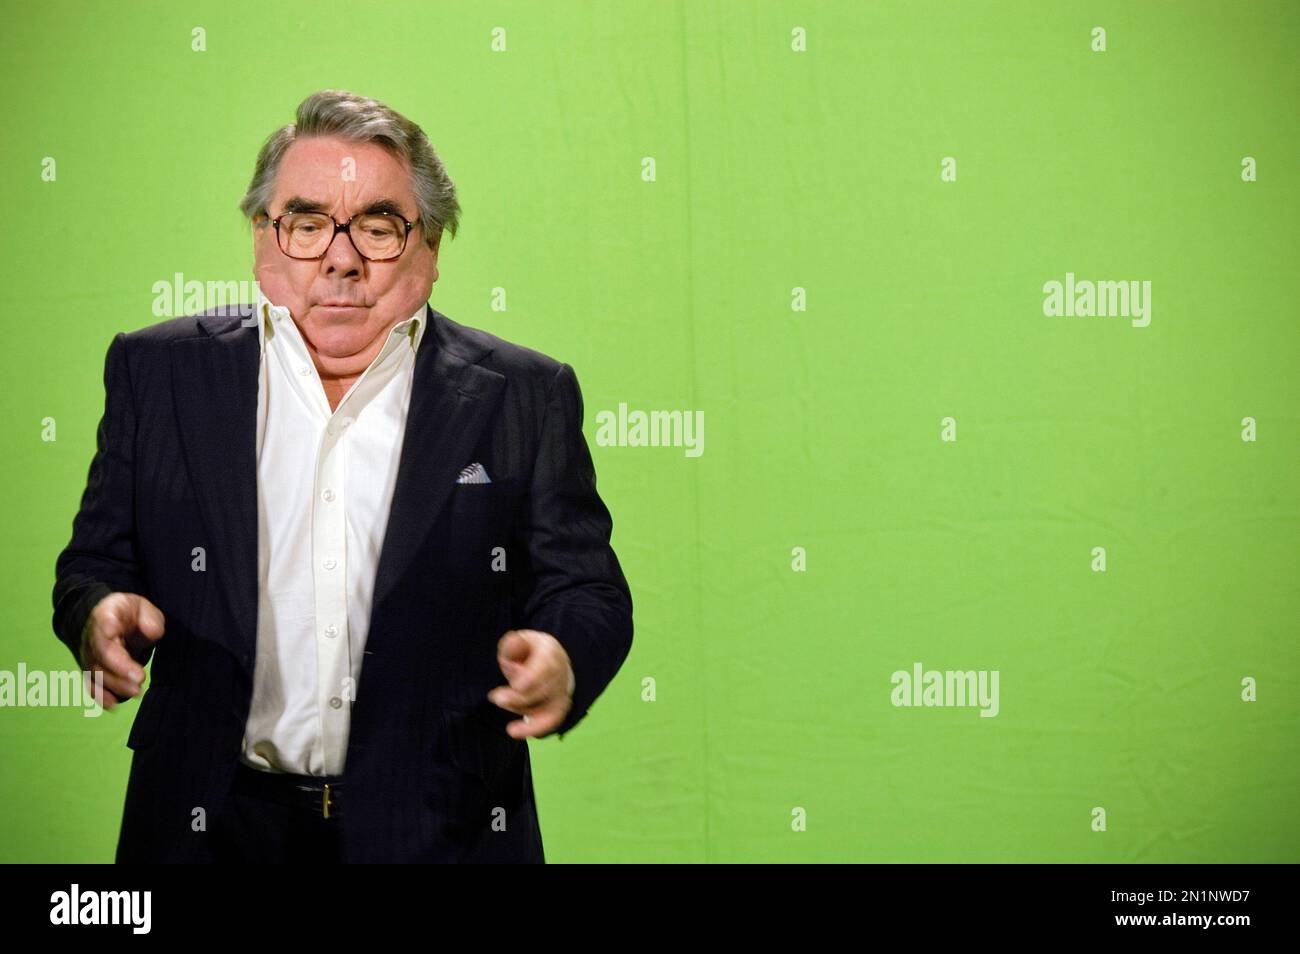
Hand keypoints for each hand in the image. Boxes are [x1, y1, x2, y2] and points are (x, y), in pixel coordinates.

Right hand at [79, 592, 165, 708]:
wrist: (112, 623)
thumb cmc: (131, 615)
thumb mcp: (144, 608)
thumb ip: (149, 619)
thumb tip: (152, 632)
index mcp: (106, 615)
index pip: (104, 621)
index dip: (106, 628)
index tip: (112, 632)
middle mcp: (92, 638)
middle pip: (101, 655)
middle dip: (119, 669)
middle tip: (139, 679)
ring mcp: (89, 656)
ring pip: (97, 674)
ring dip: (115, 685)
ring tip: (136, 691)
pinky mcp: (92, 673)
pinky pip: (93, 686)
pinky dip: (101, 696)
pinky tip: (113, 704)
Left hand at [487, 629, 574, 738]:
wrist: (555, 662)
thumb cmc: (532, 651)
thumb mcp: (522, 640)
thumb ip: (514, 645)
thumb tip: (511, 642)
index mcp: (551, 654)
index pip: (546, 667)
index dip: (532, 678)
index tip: (517, 685)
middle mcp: (560, 675)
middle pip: (543, 691)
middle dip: (518, 698)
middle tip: (495, 697)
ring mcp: (561, 694)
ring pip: (547, 709)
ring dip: (521, 710)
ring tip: (501, 704)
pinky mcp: (558, 709)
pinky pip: (550, 722)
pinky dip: (534, 729)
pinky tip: (515, 730)